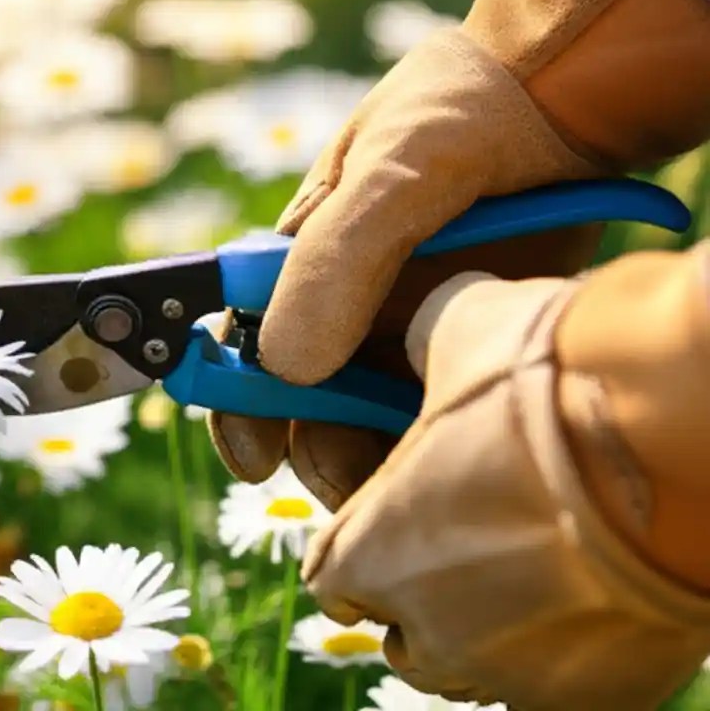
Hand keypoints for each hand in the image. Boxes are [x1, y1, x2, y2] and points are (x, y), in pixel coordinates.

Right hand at [209, 24, 601, 498]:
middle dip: (322, 456)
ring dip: (390, 465)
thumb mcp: (394, 169)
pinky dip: (450, 447)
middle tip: (365, 487)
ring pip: (372, 432)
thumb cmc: (459, 117)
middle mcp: (339, 314)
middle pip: (303, 414)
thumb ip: (338, 258)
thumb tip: (285, 366)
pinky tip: (476, 447)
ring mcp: (402, 340)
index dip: (238, 411)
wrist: (563, 103)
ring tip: (435, 468)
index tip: (258, 460)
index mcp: (293, 271)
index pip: (243, 353)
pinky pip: (442, 422)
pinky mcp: (463, 357)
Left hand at [301, 271, 709, 709]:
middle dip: (423, 597)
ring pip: (478, 668)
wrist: (688, 430)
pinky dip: (570, 650)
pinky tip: (597, 590)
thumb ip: (421, 350)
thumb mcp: (459, 330)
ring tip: (535, 566)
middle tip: (471, 539)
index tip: (391, 521)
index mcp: (368, 555)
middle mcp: (430, 632)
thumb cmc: (555, 375)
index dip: (359, 547)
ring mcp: (516, 675)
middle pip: (404, 636)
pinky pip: (562, 685)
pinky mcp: (601, 697)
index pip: (330, 579)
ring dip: (491, 630)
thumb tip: (427, 339)